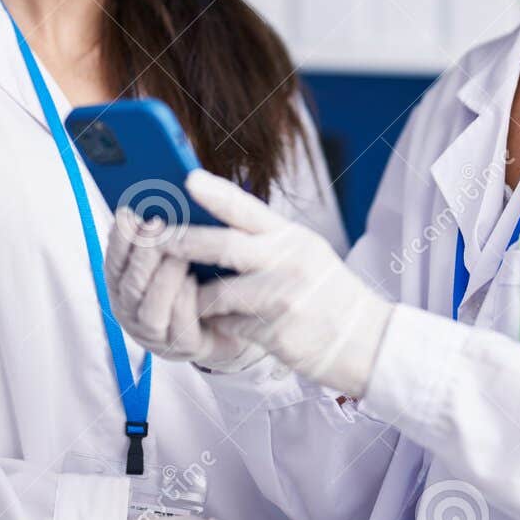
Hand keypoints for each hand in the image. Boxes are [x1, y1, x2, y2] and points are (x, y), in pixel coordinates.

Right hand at [104, 206, 263, 371]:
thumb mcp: (180, 254)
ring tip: (177, 252)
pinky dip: (182, 300)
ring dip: (161, 277)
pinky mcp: (184, 347)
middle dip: (141, 254)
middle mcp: (134, 314)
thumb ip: (164, 235)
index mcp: (126, 288)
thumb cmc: (202, 280)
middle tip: (156, 224)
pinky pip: (178, 326)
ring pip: (148, 309)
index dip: (118, 240)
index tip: (128, 213)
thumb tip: (156, 200)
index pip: (113, 264)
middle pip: (128, 286)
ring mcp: (157, 335)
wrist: (235, 322)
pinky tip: (192, 279)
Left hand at [164, 170, 393, 398]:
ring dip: (195, 295)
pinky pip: (228, 324)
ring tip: (185, 295)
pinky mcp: (275, 331)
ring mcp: (282, 297)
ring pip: (218, 292)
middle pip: (223, 246)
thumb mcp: (305, 253)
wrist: (365, 340)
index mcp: (293, 237)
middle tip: (154, 239)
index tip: (186, 179)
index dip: (216, 192)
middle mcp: (289, 261)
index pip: (248, 208)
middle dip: (182, 242)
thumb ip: (266, 241)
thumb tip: (212, 228)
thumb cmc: (328, 293)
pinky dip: (217, 322)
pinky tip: (217, 322)